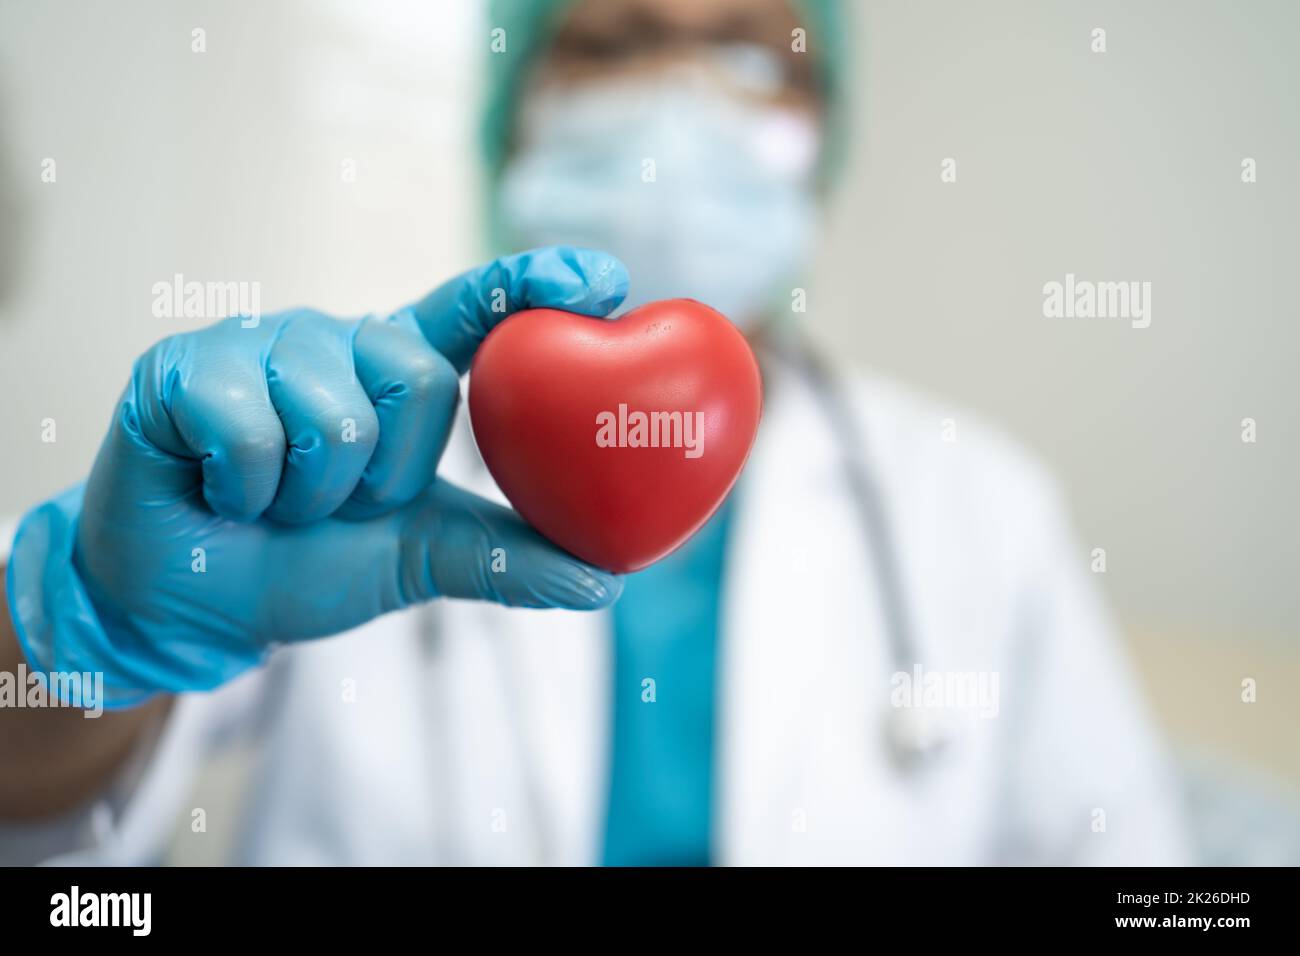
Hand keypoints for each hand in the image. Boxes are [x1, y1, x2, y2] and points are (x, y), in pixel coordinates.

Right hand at [6, 247, 628, 706]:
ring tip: (274, 499)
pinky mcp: (185, 365)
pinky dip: (245, 494)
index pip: (473, 309)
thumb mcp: (418, 558)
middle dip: (384, 477)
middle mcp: (337, 339)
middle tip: (337, 502)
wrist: (194, 603)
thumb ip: (505, 559)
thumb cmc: (307, 564)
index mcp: (395, 368)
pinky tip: (221, 491)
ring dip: (310, 496)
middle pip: (418, 379)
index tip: (604, 281)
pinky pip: (251, 435)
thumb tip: (605, 584)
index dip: (535, 285)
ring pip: (335, 418)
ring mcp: (260, 343)